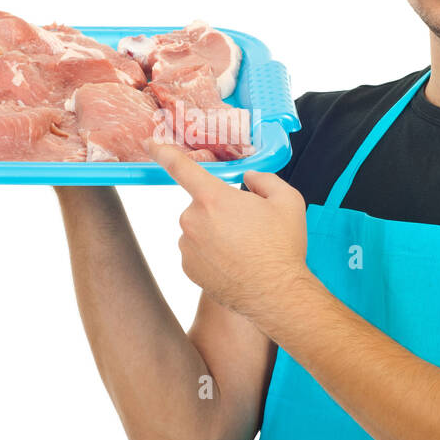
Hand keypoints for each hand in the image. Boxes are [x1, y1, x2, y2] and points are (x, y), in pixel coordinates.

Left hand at [147, 142, 310, 319]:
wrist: (277, 295)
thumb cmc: (282, 247)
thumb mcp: (288, 200)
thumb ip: (264, 179)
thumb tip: (249, 179)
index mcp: (214, 198)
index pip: (181, 167)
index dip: (164, 152)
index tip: (151, 144)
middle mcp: (193, 220)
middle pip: (202, 204)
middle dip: (220, 209)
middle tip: (248, 227)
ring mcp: (187, 246)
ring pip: (198, 228)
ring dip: (215, 233)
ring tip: (244, 249)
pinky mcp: (187, 268)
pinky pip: (196, 251)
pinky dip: (210, 254)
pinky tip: (234, 263)